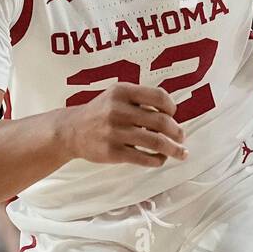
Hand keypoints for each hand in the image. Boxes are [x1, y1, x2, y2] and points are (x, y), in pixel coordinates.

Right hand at [63, 83, 186, 167]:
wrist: (71, 130)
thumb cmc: (100, 112)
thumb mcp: (116, 95)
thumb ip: (140, 100)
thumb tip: (171, 116)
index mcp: (122, 91)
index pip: (159, 96)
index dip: (172, 107)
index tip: (173, 115)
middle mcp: (118, 110)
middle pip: (161, 121)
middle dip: (177, 132)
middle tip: (181, 137)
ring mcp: (114, 132)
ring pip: (155, 142)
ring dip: (173, 149)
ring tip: (180, 152)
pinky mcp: (112, 152)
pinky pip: (143, 158)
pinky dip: (157, 160)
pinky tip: (160, 159)